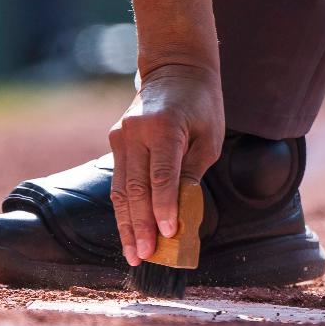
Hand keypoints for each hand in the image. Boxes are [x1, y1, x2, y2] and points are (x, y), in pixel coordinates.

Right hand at [107, 63, 224, 265]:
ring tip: (134, 254)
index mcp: (164, 127)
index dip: (164, 208)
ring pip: (121, 190)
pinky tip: (129, 232)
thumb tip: (178, 212)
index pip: (162, 175)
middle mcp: (136, 132)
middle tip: (146, 256)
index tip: (168, 234)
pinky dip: (124, 209)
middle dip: (140, 226)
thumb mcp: (209, 138)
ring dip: (126, 225)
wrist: (175, 69)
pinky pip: (119, 182)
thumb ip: (191, 173)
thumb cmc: (201, 105)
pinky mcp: (116, 141)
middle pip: (135, 188)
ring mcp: (121, 136)